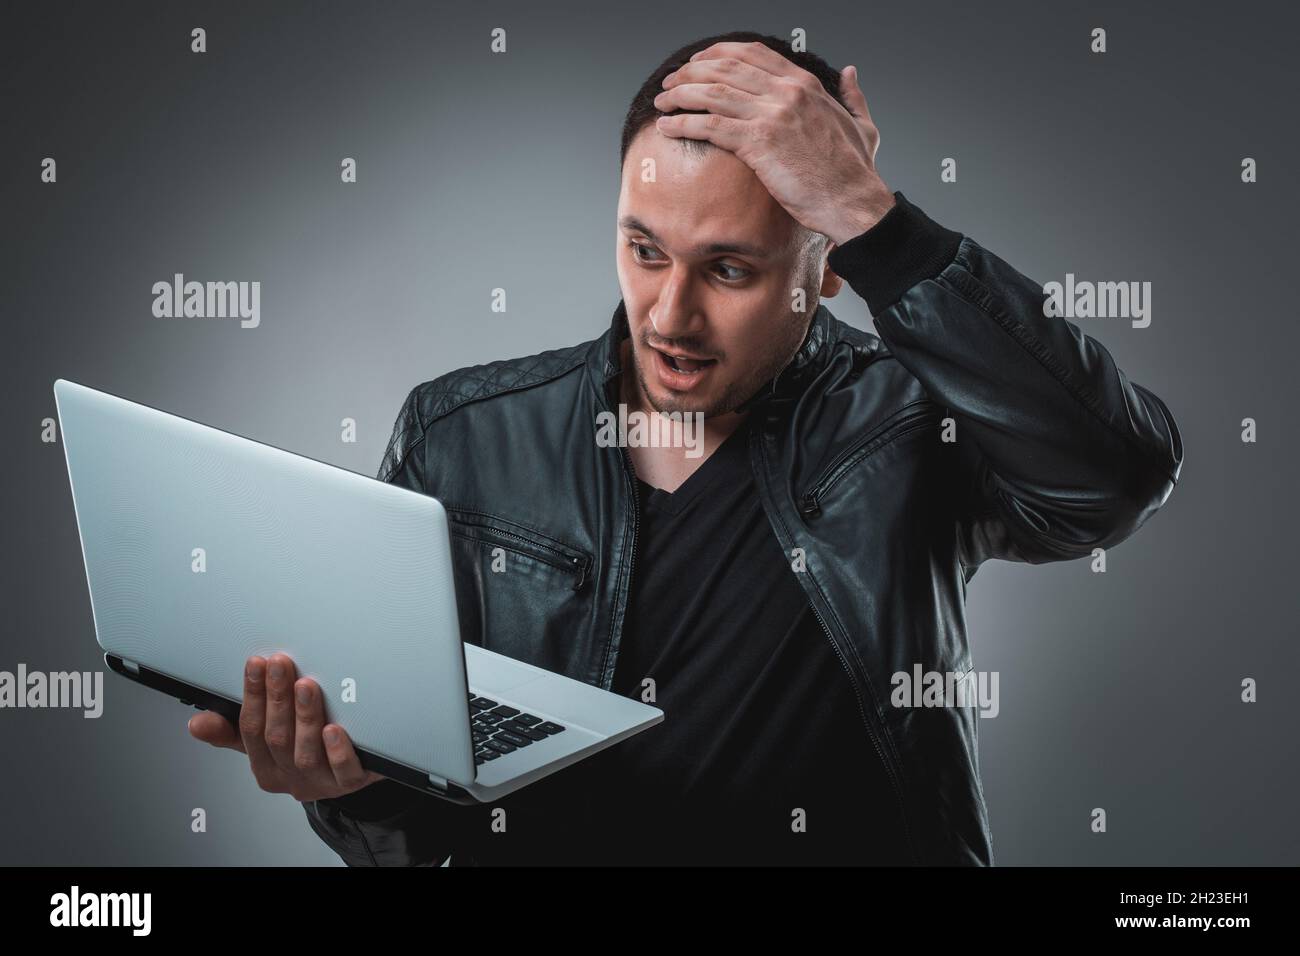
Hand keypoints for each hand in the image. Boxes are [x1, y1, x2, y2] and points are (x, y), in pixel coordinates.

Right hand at [188, 653, 384, 801]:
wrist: (354, 775)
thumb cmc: (306, 750)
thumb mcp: (267, 743)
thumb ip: (234, 732)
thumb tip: (197, 723)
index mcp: (266, 768)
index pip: (250, 730)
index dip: (252, 695)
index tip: (256, 663)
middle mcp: (291, 778)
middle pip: (277, 738)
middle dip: (277, 698)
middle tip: (281, 664)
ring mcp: (321, 782)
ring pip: (306, 753)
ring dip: (305, 717)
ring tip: (306, 686)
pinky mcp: (351, 782)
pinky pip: (344, 772)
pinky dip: (338, 751)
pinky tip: (335, 730)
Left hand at [653, 40, 895, 244]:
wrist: (853, 201)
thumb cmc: (855, 172)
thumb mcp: (862, 123)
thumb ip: (852, 95)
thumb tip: (849, 71)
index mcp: (805, 84)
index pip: (752, 53)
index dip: (718, 54)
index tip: (697, 63)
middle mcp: (787, 91)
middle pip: (725, 67)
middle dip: (690, 72)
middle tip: (670, 83)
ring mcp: (772, 114)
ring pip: (712, 92)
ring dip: (680, 95)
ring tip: (661, 103)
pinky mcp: (759, 142)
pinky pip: (710, 125)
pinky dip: (683, 123)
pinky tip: (667, 127)